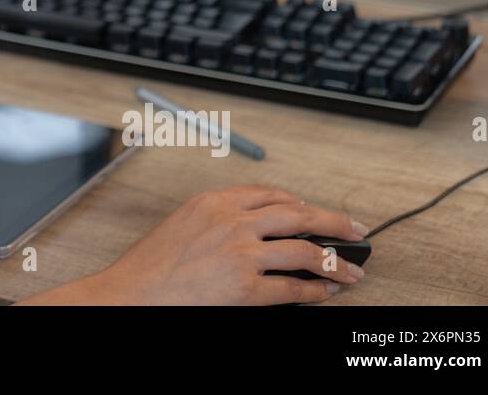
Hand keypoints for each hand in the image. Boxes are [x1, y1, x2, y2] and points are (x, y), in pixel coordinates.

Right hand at [20, 185, 368, 304]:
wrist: (133, 294)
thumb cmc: (149, 267)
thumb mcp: (182, 226)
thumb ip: (216, 221)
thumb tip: (253, 231)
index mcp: (214, 202)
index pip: (269, 193)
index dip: (299, 202)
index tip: (313, 210)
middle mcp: (232, 221)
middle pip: (298, 214)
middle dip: (332, 222)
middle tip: (355, 230)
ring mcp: (241, 253)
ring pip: (304, 249)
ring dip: (335, 261)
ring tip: (352, 270)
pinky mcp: (246, 287)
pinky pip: (293, 288)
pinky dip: (315, 291)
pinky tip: (326, 293)